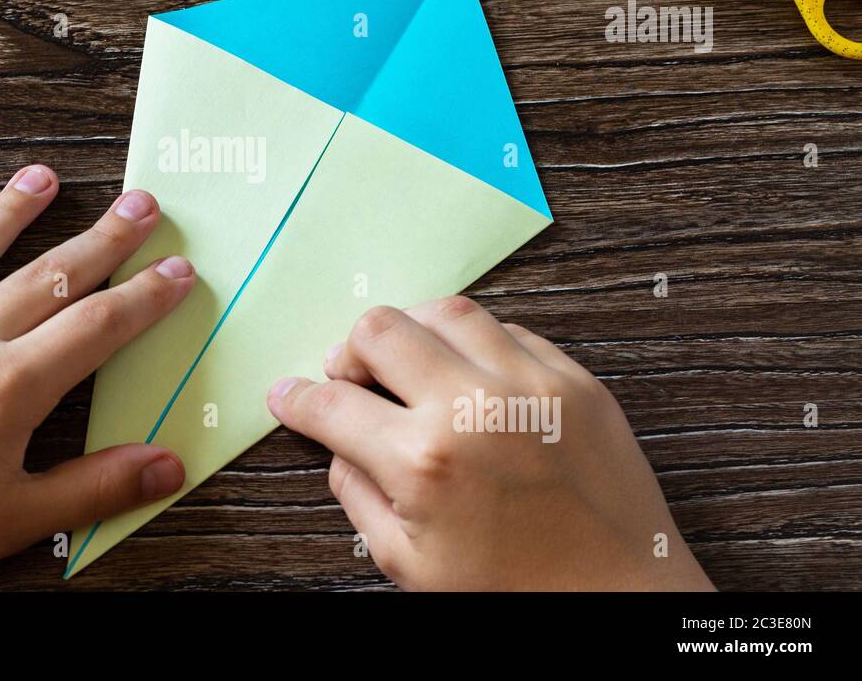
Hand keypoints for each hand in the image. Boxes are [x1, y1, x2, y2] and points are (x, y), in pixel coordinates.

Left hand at [0, 165, 195, 590]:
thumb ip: (95, 487)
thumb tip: (166, 468)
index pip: (97, 327)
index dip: (145, 296)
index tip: (178, 269)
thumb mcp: (13, 522)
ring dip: (7, 213)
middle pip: (45, 277)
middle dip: (100, 238)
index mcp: (7, 389)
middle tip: (138, 204)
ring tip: (39, 178)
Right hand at [267, 298, 713, 590]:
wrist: (619, 598)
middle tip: (352, 379)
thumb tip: (337, 442)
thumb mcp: (410, 563)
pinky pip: (508, 328)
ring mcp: (530, 385)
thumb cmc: (516, 590)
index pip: (332, 404)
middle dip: (348, 353)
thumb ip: (358, 495)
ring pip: (444, 311)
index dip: (296, 397)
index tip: (288, 393)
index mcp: (423, 462)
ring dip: (412, 332)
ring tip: (411, 366)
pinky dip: (476, 343)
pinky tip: (470, 374)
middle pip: (377, 330)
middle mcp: (473, 408)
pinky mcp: (575, 379)